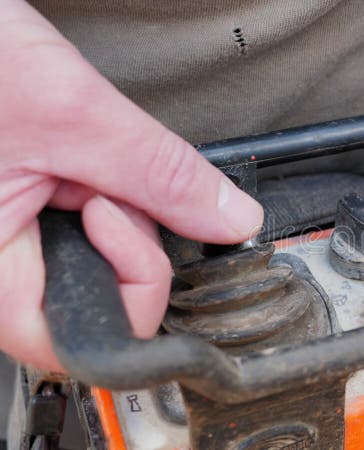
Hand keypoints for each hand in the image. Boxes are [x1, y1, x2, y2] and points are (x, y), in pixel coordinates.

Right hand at [0, 0, 263, 370]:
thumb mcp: (76, 115)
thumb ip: (162, 175)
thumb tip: (231, 220)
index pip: (83, 339)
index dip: (132, 286)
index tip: (130, 217)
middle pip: (102, 296)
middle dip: (129, 233)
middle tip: (106, 175)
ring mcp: (9, 242)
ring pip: (99, 259)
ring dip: (116, 206)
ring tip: (81, 153)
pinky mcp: (22, 215)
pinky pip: (83, 226)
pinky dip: (103, 192)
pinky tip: (78, 157)